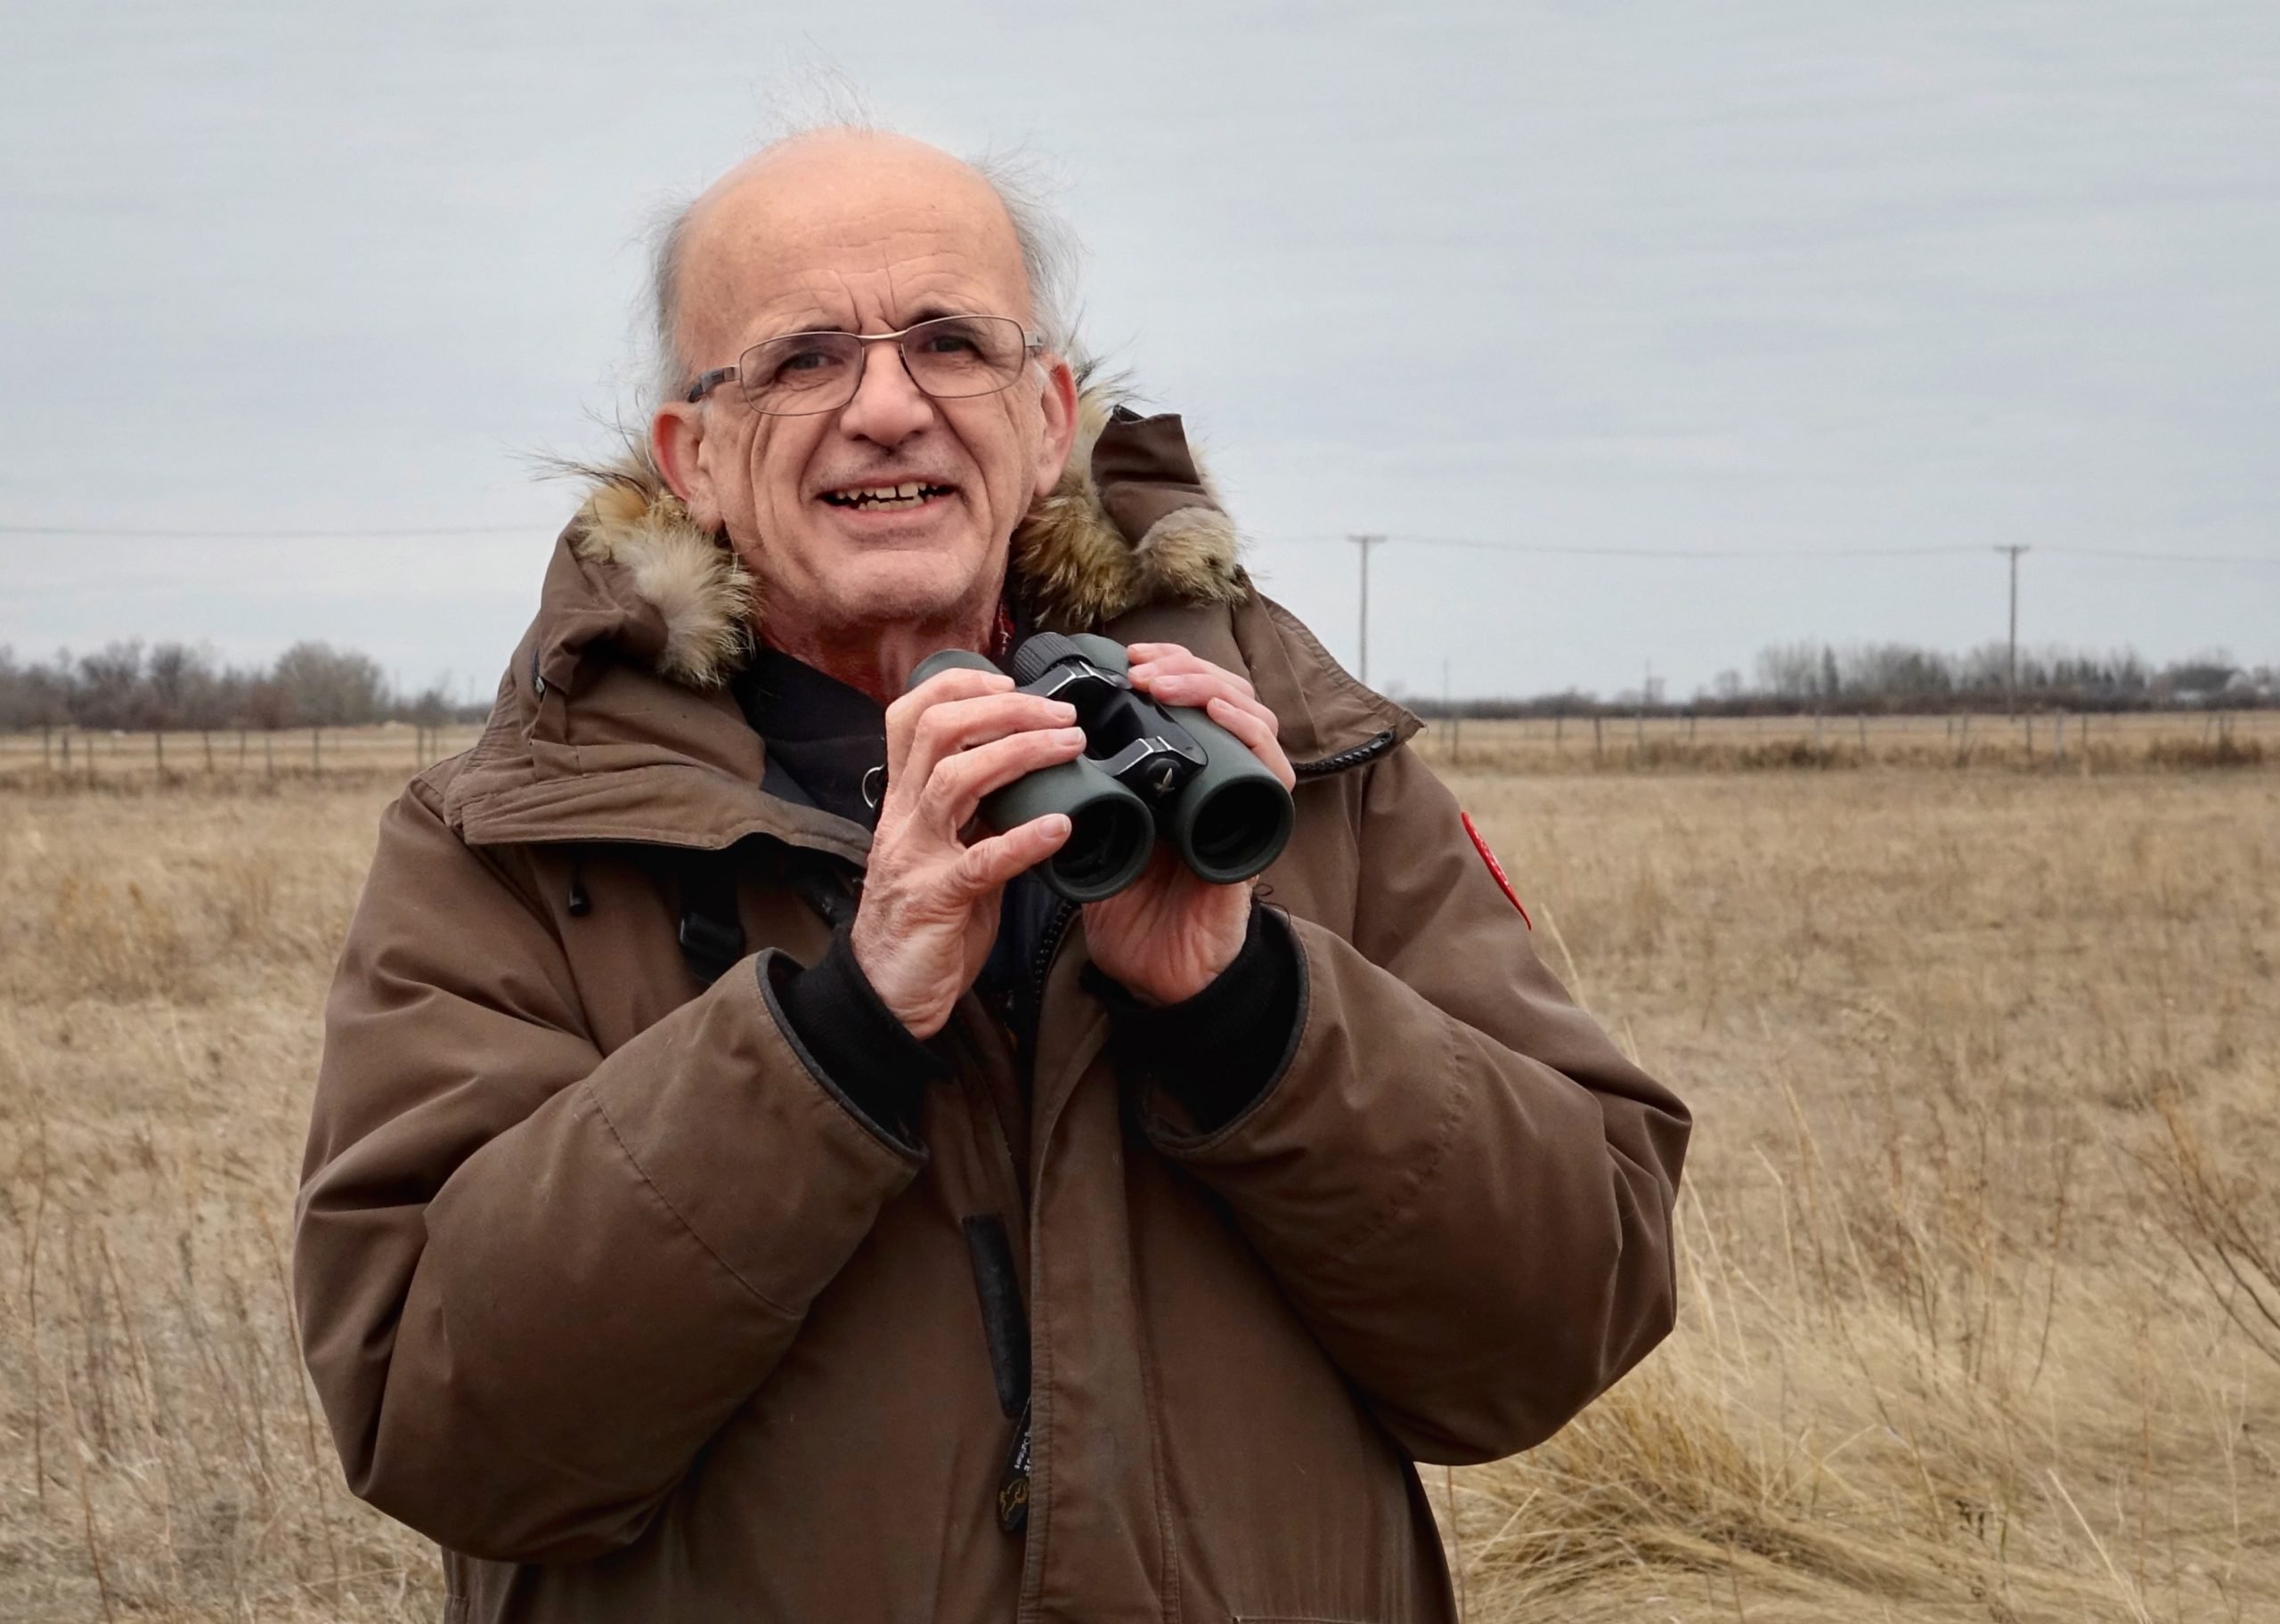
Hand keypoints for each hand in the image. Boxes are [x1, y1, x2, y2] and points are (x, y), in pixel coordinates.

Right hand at [852, 666, 1084, 1037]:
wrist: (887, 995)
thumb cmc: (924, 921)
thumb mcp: (945, 851)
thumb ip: (976, 813)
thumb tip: (1033, 777)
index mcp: (903, 800)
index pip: (912, 715)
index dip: (959, 685)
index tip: (1012, 682)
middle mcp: (902, 817)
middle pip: (938, 731)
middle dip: (1005, 710)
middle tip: (1062, 713)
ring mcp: (916, 855)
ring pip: (955, 780)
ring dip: (1020, 753)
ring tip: (1071, 747)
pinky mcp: (937, 899)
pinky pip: (981, 861)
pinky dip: (1024, 839)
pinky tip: (1061, 826)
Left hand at [1082, 643, 1296, 1005]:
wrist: (1157, 975)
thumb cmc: (1129, 906)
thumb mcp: (1095, 831)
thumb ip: (1080, 792)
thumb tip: (1033, 743)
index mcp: (1181, 774)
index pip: (1191, 697)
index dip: (1169, 666)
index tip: (1128, 658)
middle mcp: (1218, 779)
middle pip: (1225, 695)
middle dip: (1186, 668)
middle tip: (1142, 668)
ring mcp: (1242, 800)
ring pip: (1253, 719)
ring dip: (1211, 690)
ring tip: (1165, 685)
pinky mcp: (1258, 830)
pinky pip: (1272, 771)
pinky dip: (1251, 735)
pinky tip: (1220, 716)